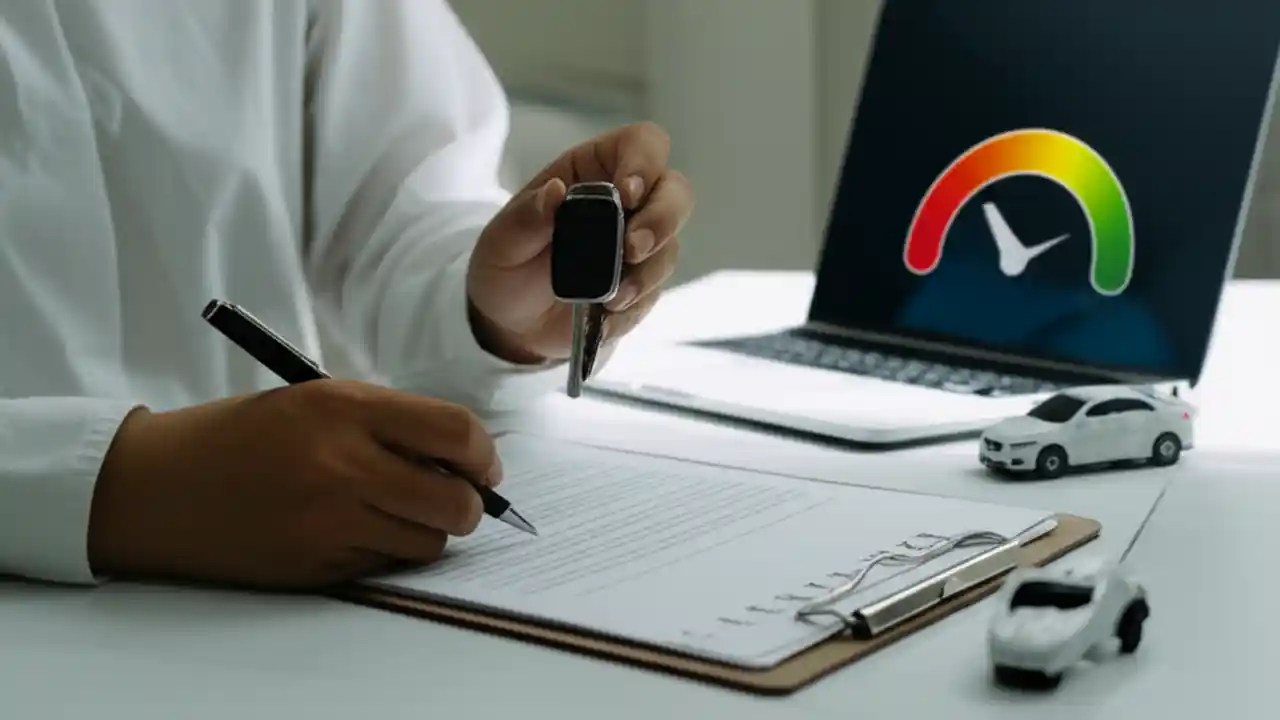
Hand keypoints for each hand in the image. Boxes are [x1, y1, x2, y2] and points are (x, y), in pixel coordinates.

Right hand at [87, 380, 501, 588]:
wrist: (157, 485)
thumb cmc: (242, 436)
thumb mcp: (316, 402)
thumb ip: (389, 424)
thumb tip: (463, 462)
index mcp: (345, 408)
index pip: (456, 432)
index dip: (484, 456)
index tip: (483, 467)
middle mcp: (343, 464)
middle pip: (456, 502)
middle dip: (469, 506)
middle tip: (457, 500)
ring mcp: (328, 521)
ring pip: (427, 542)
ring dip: (426, 532)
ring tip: (394, 512)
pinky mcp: (314, 565)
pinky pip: (383, 565)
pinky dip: (384, 552)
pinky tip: (351, 531)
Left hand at [467, 121, 694, 362]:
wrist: (512, 324)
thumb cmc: (506, 267)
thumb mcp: (501, 242)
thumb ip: (526, 218)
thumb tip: (555, 192)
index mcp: (594, 171)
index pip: (642, 144)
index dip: (645, 161)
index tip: (627, 193)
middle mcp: (627, 203)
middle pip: (676, 192)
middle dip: (662, 220)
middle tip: (632, 249)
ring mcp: (639, 245)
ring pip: (671, 246)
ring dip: (647, 273)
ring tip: (611, 298)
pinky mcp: (643, 286)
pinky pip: (655, 293)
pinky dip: (633, 307)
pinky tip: (604, 316)